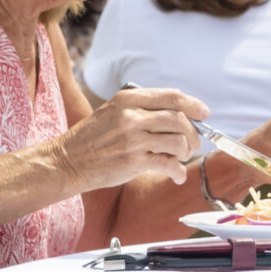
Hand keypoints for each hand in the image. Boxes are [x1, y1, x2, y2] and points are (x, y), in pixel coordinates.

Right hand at [60, 86, 206, 191]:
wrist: (66, 161)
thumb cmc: (92, 138)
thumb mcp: (113, 111)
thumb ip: (142, 109)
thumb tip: (180, 115)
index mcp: (128, 99)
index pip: (171, 96)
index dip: (193, 105)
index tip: (204, 113)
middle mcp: (132, 116)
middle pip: (179, 119)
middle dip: (193, 131)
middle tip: (195, 142)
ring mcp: (133, 139)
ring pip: (177, 141)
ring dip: (186, 151)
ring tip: (182, 156)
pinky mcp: (133, 162)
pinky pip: (168, 164)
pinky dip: (177, 171)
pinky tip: (177, 175)